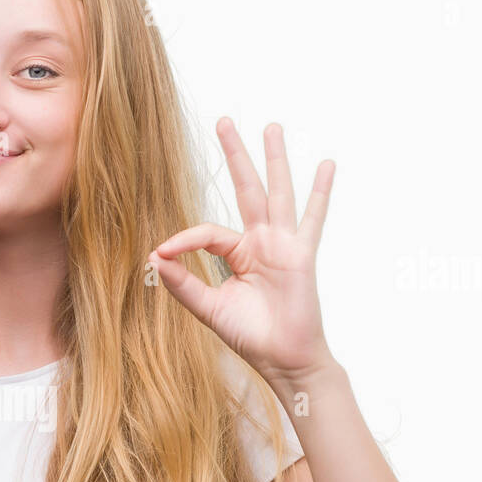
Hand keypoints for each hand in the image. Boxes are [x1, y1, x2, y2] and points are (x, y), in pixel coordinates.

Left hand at [147, 118, 335, 384]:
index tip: (162, 252)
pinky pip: (312, 219)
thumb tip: (154, 258)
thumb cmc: (251, 335)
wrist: (283, 359)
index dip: (183, 239)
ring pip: (276, 192)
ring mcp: (283, 245)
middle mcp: (261, 242)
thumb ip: (183, 284)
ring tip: (271, 126)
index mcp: (237, 253)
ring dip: (273, 159)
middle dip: (234, 156)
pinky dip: (320, 192)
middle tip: (223, 121)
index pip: (208, 231)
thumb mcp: (209, 308)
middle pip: (245, 189)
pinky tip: (327, 165)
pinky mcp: (301, 255)